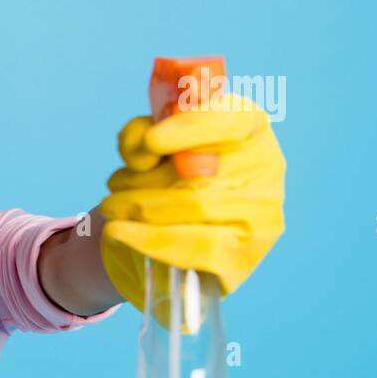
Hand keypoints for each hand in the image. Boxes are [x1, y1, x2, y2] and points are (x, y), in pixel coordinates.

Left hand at [97, 94, 285, 312]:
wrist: (171, 236)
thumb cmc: (165, 177)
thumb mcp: (152, 145)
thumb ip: (142, 134)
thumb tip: (142, 152)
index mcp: (250, 128)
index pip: (232, 120)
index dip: (191, 128)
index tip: (150, 141)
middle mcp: (266, 169)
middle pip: (202, 171)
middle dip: (144, 179)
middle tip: (114, 184)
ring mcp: (262, 217)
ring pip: (196, 208)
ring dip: (138, 207)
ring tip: (111, 206)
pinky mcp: (243, 257)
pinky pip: (195, 248)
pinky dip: (147, 239)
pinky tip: (116, 232)